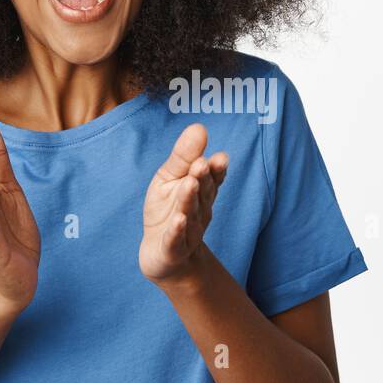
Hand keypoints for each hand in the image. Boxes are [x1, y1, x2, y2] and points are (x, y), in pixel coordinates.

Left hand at [139, 123, 228, 282]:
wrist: (163, 255)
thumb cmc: (168, 210)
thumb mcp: (170, 179)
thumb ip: (183, 156)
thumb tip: (199, 127)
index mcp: (200, 192)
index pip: (212, 178)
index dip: (216, 170)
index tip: (219, 158)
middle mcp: (198, 211)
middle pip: (202, 194)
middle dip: (203, 179)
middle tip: (201, 164)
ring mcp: (187, 231)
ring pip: (189, 213)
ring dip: (190, 199)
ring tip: (189, 183)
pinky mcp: (172, 249)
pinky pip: (175, 239)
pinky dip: (177, 230)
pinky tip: (178, 219)